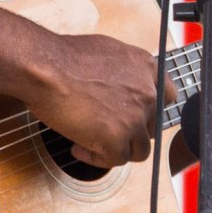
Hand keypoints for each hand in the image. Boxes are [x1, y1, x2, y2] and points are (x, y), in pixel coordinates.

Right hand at [24, 32, 166, 167]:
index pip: (167, 97)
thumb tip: (119, 86)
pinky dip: (96, 158)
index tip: (137, 117)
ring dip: (117, 149)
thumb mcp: (107, 52)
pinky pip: (115, 160)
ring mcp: (134, 118)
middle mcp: (147, 93)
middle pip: (152, 127)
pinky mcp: (117, 138)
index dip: (151, 110)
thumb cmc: (63, 57)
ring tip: (92, 143)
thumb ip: (124, 72)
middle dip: (131, 132)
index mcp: (146, 68)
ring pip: (139, 150)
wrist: (44, 67)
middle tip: (107, 131)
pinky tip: (78, 148)